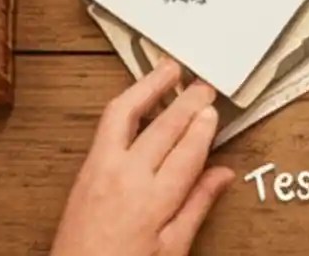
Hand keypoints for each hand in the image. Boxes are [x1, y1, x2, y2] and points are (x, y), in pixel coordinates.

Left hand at [50, 60, 234, 255]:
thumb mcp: (172, 250)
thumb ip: (197, 206)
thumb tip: (222, 175)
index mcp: (153, 201)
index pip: (187, 150)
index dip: (204, 126)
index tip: (215, 110)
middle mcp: (126, 177)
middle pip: (163, 127)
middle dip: (186, 101)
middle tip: (203, 86)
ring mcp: (101, 168)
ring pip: (127, 113)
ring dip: (149, 87)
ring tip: (167, 70)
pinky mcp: (85, 168)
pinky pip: (107, 123)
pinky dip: (125, 103)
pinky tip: (136, 97)